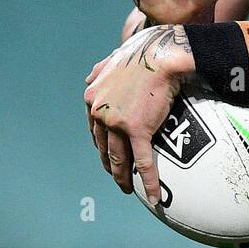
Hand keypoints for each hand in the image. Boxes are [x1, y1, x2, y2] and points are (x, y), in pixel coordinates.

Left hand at [84, 25, 194, 201]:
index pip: (94, 129)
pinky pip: (143, 161)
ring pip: (118, 158)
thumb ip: (99, 70)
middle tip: (117, 176)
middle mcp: (100, 112)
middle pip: (104, 147)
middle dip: (109, 165)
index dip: (101, 146)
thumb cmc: (141, 52)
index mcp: (93, 98)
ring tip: (128, 189)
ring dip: (123, 177)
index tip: (108, 155)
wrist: (160, 54)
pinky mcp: (138, 129)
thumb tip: (89, 76)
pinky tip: (153, 195)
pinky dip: (148, 180)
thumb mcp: (112, 58)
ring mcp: (117, 123)